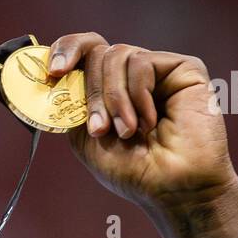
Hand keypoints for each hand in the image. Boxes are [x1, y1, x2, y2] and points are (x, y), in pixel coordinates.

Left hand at [45, 32, 237, 212]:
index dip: (65, 50)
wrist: (173, 188)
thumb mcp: (85, 137)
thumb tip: (54, 73)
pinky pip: (142, 61)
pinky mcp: (183, 68)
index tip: (54, 73)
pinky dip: (138, 94)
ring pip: (116, 54)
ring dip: (114, 97)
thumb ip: (71, 101)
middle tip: (99, 129)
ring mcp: (157, 69)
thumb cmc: (132, 169)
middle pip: (96, 51)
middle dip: (92, 93)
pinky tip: (150, 121)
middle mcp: (131, 74)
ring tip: (127, 131)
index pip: (83, 49)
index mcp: (108, 87)